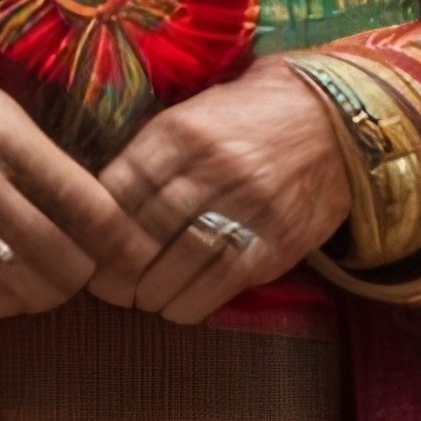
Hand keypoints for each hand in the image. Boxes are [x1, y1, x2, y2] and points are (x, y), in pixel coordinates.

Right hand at [0, 67, 158, 318]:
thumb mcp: (2, 111)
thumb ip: (47, 158)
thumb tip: (107, 211)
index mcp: (3, 134)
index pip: (80, 198)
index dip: (119, 235)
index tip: (139, 251)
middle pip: (59, 255)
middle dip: (88, 270)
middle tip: (94, 266)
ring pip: (26, 286)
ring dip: (55, 290)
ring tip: (60, 277)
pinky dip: (15, 301)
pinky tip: (20, 285)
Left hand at [88, 59, 350, 323]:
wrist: (333, 118)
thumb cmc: (249, 117)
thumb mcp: (195, 113)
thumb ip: (153, 153)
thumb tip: (100, 201)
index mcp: (182, 130)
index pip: (121, 187)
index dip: (98, 229)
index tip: (87, 251)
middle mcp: (214, 165)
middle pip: (147, 229)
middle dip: (118, 269)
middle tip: (105, 289)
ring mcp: (250, 202)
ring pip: (183, 259)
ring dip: (151, 291)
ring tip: (139, 300)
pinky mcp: (280, 236)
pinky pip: (226, 278)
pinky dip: (193, 301)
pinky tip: (176, 307)